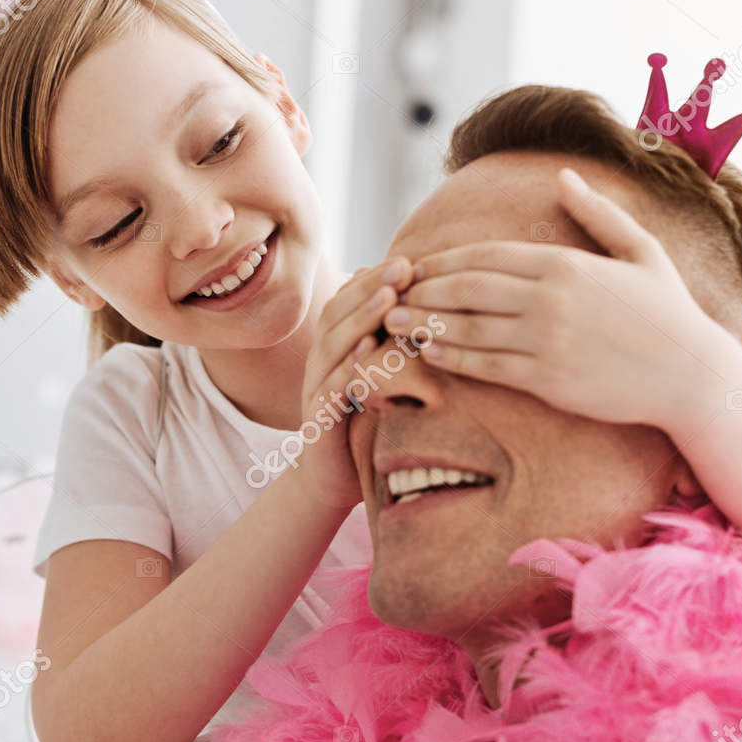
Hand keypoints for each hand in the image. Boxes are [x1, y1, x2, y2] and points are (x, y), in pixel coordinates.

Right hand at [295, 257, 413, 507]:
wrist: (332, 482)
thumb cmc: (365, 426)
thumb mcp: (382, 379)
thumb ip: (392, 345)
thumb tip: (426, 308)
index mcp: (334, 348)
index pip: (348, 300)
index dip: (374, 278)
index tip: (409, 259)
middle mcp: (320, 363)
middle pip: (338, 313)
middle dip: (371, 286)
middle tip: (403, 266)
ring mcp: (314, 391)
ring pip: (332, 345)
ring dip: (360, 318)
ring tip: (388, 298)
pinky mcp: (317, 423)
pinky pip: (329, 389)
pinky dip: (346, 367)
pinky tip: (367, 352)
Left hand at [388, 167, 741, 431]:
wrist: (692, 375)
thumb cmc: (668, 313)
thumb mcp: (641, 250)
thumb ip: (598, 214)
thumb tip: (564, 177)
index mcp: (566, 262)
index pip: (486, 255)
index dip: (444, 260)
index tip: (415, 264)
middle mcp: (551, 298)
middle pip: (467, 287)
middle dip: (423, 289)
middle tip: (388, 291)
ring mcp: (547, 340)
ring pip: (468, 327)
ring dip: (425, 323)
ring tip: (393, 321)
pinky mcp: (547, 379)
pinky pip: (486, 366)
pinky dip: (452, 357)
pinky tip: (428, 353)